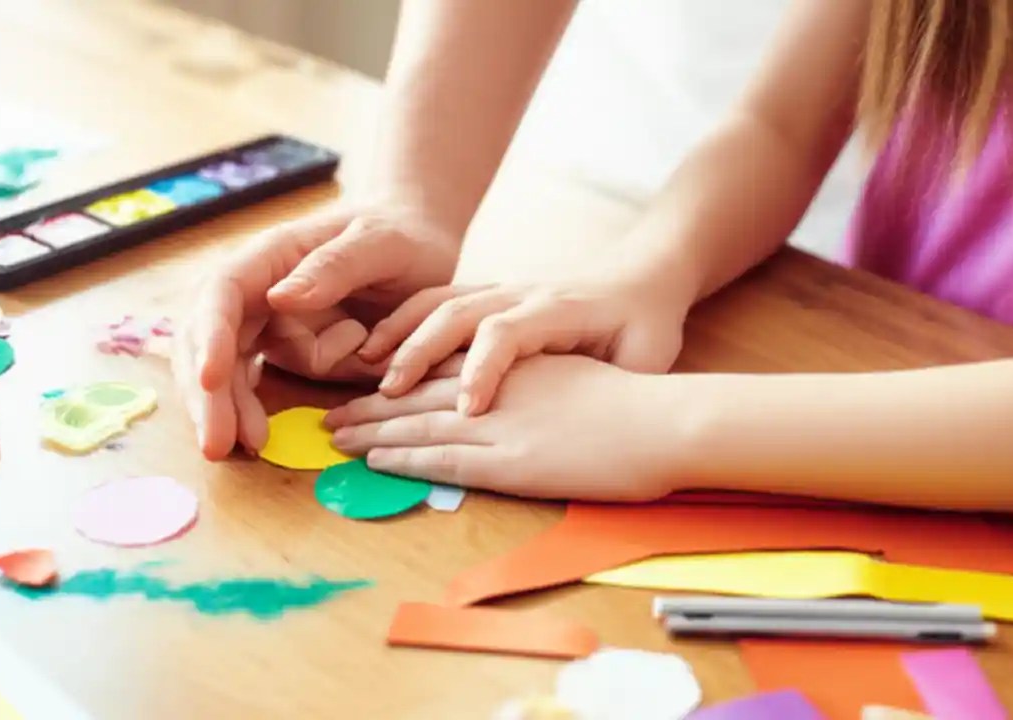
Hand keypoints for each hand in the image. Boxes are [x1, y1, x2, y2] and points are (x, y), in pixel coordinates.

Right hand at [174, 202, 459, 459]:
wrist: (422, 248)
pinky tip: (254, 438)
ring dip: (228, 409)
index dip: (211, 335)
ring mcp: (268, 324)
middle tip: (217, 443)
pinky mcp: (283, 350)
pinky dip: (249, 410)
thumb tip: (280, 299)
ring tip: (245, 446)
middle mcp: (260, 290)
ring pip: (226, 370)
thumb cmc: (404, 236)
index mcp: (274, 255)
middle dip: (209, 392)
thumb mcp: (382, 244)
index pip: (225, 292)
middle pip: (211, 340)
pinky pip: (253, 384)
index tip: (211, 378)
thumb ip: (336, 267)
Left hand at [324, 355, 681, 500]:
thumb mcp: (583, 376)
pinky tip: (375, 459)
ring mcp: (502, 422)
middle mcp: (501, 386)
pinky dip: (403, 456)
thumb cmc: (641, 401)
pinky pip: (442, 455)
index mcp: (519, 362)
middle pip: (421, 391)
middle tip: (334, 414)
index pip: (447, 366)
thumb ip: (546, 384)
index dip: (406, 374)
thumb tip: (526, 399)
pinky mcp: (510, 459)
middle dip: (374, 403)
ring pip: (420, 422)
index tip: (375, 384)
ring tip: (338, 437)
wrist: (668, 420)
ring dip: (374, 429)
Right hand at [357, 279, 688, 415]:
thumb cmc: (647, 323)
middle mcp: (523, 295)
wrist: (644, 277)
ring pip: (439, 304)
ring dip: (400, 336)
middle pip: (458, 313)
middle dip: (419, 353)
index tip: (468, 411)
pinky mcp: (491, 298)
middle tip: (386, 396)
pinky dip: (404, 326)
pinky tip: (377, 352)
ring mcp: (502, 292)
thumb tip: (599, 420)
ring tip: (363, 371)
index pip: (509, 333)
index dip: (484, 370)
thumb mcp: (649, 354)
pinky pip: (439, 304)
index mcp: (561, 309)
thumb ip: (619, 381)